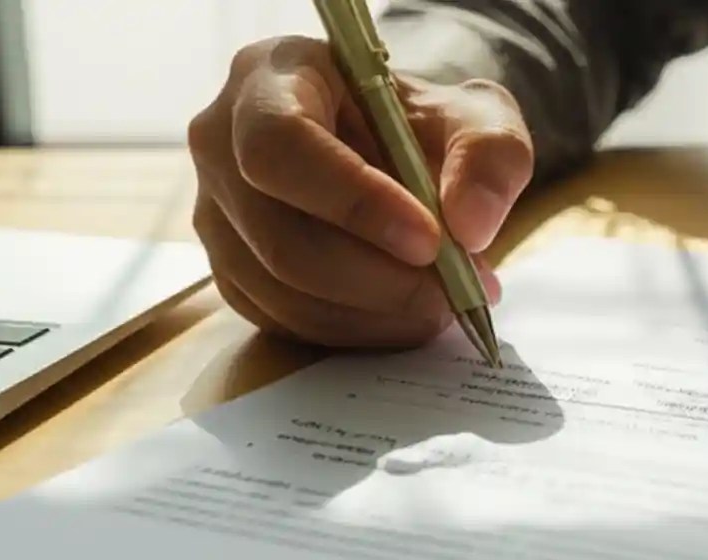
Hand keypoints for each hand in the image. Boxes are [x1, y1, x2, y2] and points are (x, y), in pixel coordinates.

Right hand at [188, 36, 532, 346]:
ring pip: (284, 292)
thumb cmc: (421, 123)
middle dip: (381, 279)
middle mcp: (221, 146)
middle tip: (459, 288)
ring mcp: (217, 217)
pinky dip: (359, 331)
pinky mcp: (233, 275)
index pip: (281, 145)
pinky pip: (288, 323)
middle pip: (281, 238)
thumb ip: (490, 157)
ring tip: (448, 301)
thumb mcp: (477, 116)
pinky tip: (409, 315)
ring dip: (378, 313)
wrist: (394, 150)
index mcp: (267, 79)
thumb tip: (471, 226)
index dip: (352, 201)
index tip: (430, 240)